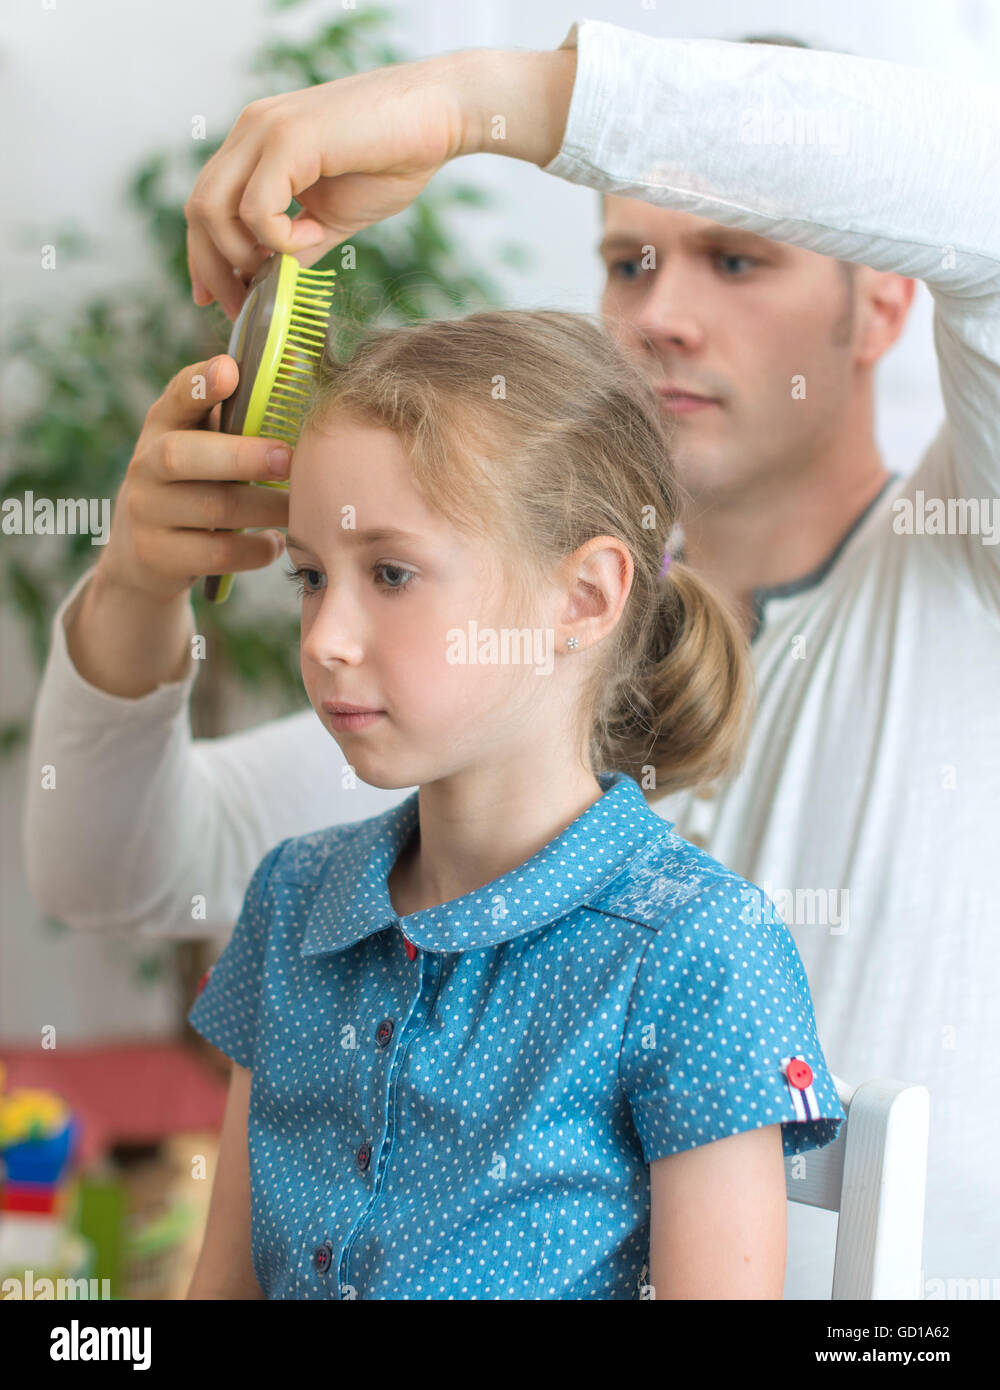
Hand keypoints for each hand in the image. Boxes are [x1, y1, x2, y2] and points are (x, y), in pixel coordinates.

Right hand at [97, 355, 290, 603]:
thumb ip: (241, 412)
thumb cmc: (196, 485)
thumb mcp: (205, 444)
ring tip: (301, 506)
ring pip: (212, 509)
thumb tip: (298, 362)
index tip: (229, 371)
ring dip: (266, 507)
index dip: (200, 383)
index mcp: (164, 425)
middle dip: (241, 457)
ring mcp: (147, 512)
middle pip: (184, 457)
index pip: (177, 396)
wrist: (144, 554)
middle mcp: (147, 465)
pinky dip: (255, 549)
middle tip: (287, 458)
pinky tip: (275, 542)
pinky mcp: (158, 556)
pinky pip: (217, 553)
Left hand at [185, 53, 468, 318]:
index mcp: (257, 145)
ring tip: (295, 256)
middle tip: (241, 304)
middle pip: (198, 208)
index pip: (206, 203)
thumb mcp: (333, 216)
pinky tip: (316, 232)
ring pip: (214, 209)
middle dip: (212, 267)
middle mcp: (251, 131)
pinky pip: (256, 209)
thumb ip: (297, 244)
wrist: (439, 116)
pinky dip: (281, 237)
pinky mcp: (288, 138)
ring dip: (247, 253)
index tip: (213, 298)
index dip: (203, 256)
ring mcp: (265, 130)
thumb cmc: (393, 159)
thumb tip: (269, 282)